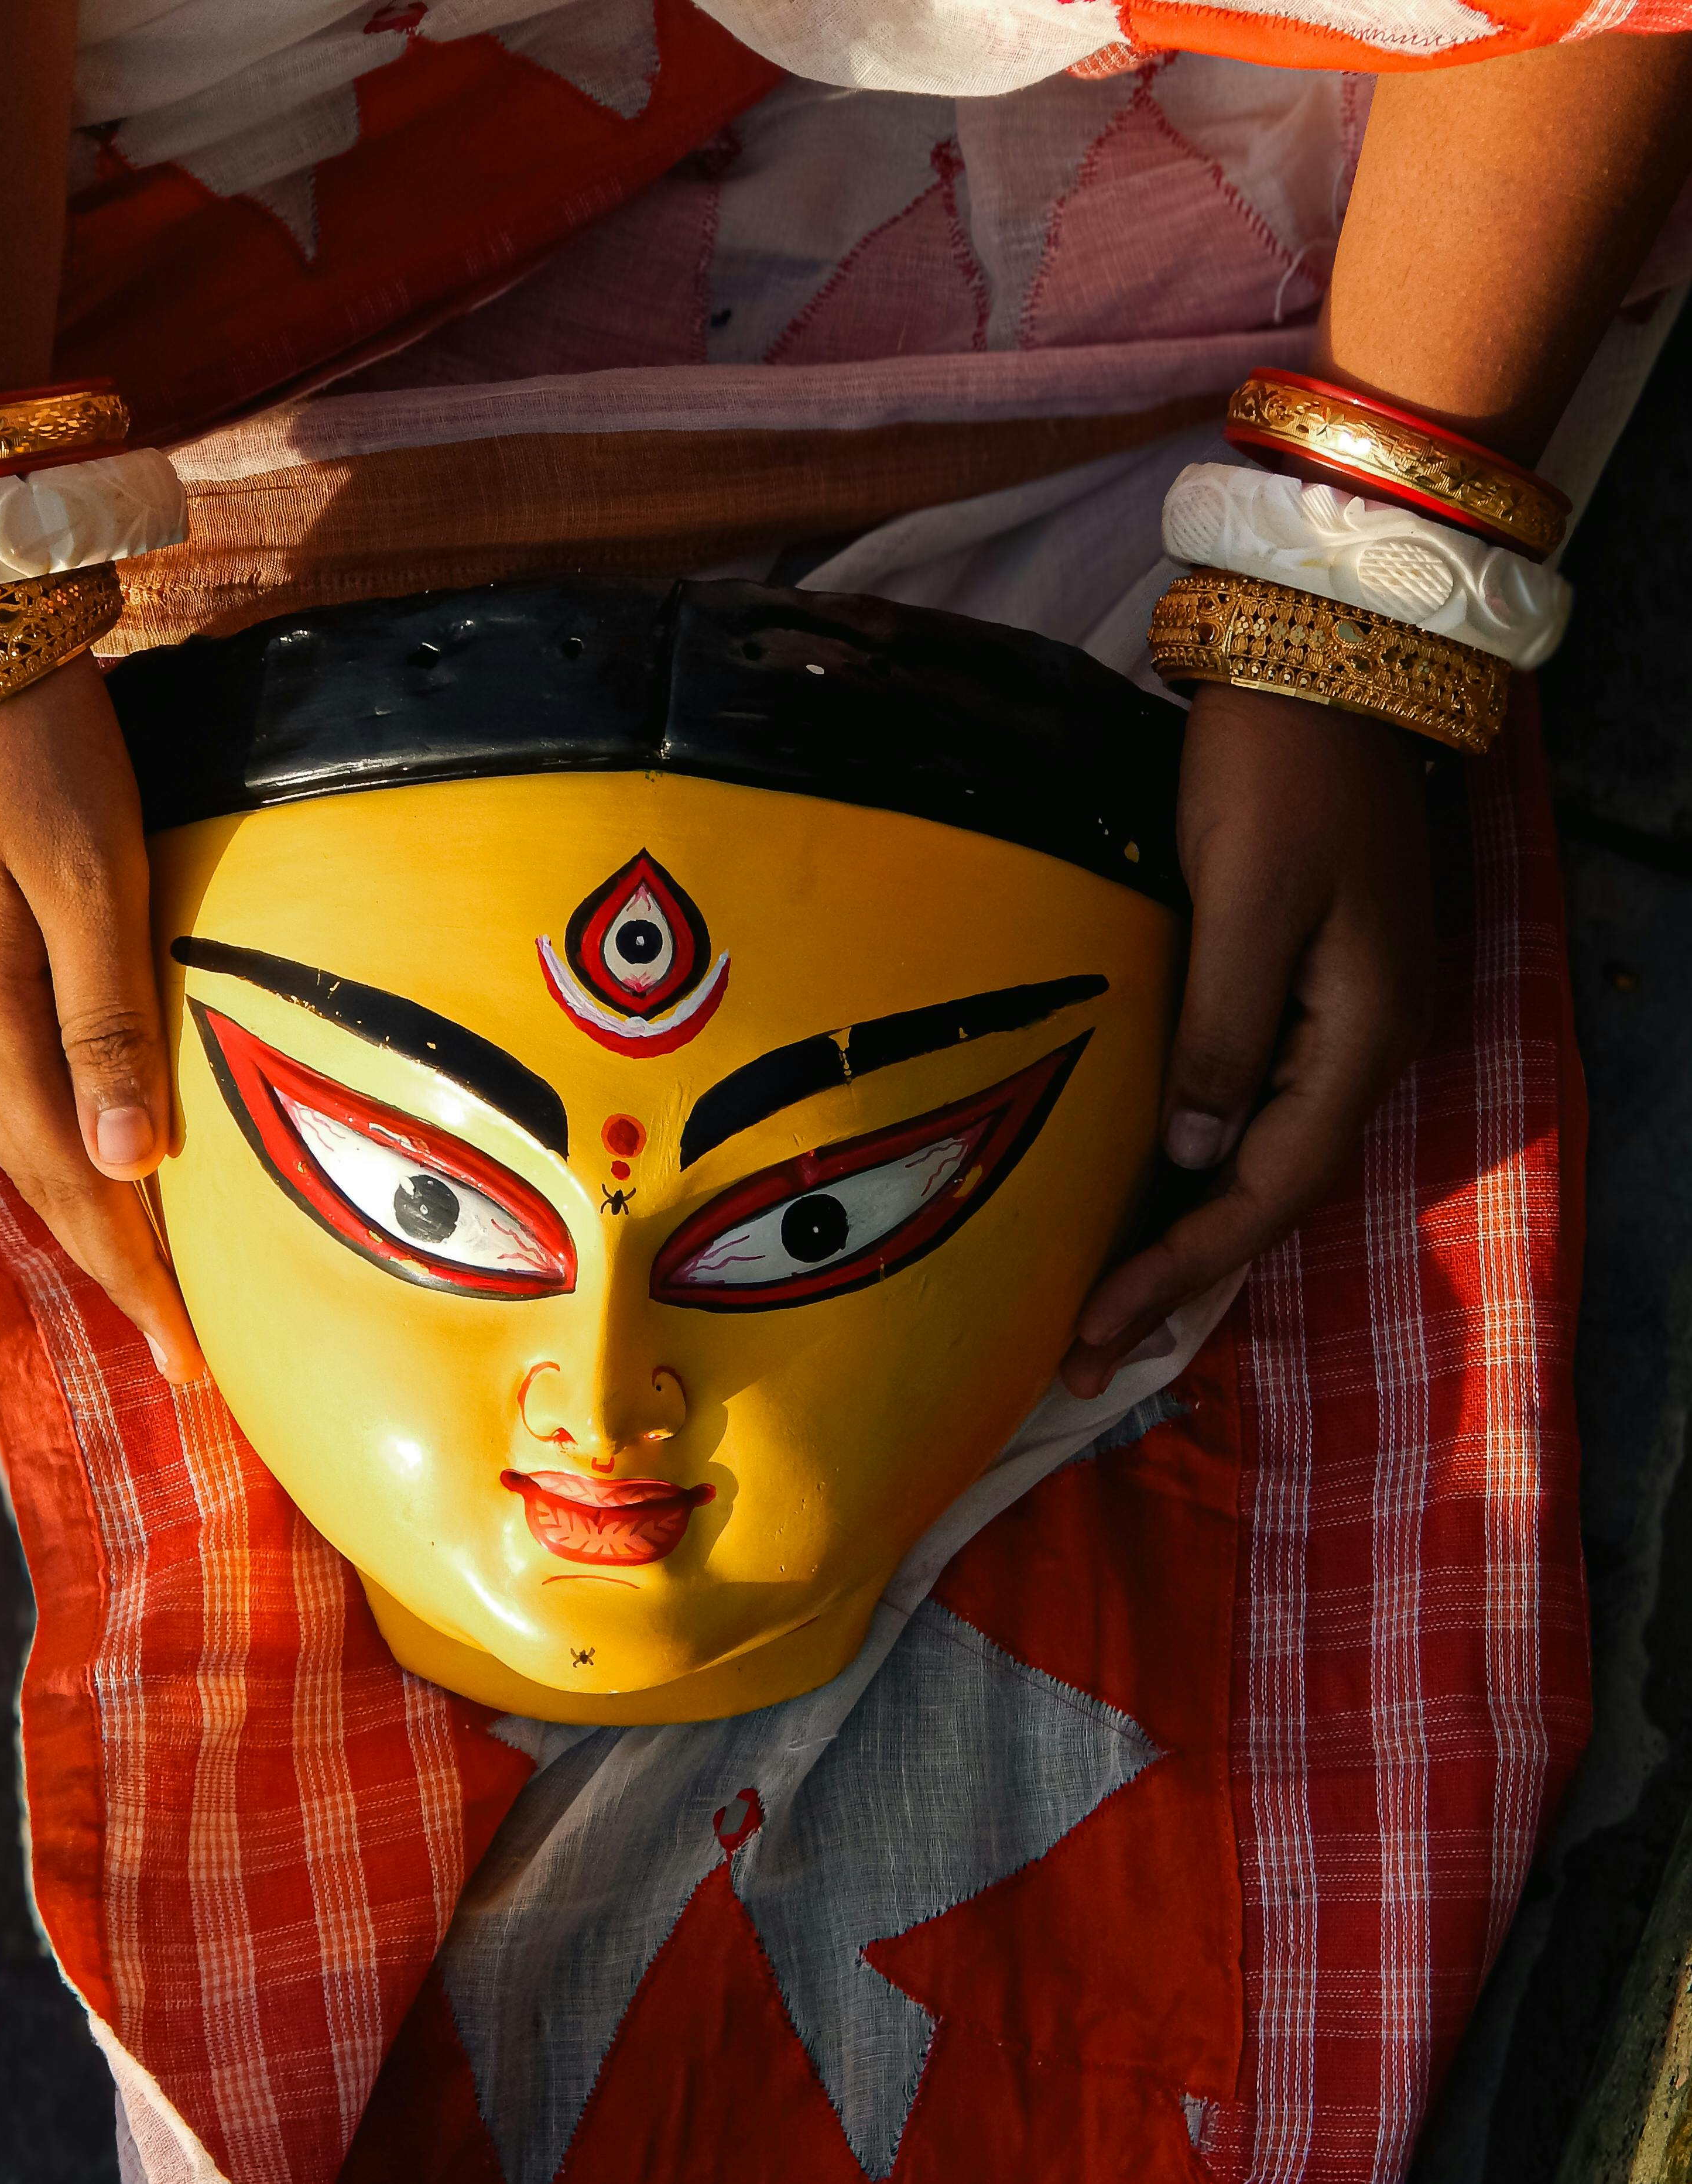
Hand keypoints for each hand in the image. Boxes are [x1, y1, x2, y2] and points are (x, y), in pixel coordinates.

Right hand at [0, 654, 204, 1382]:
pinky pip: (21, 1082)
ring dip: (88, 1212)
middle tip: (178, 1348)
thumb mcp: (89, 879)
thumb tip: (124, 1167)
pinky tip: (99, 1157)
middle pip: (44, 1176)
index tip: (185, 1357)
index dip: (130, 1276)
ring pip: (27, 1134)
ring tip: (146, 1278)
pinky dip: (66, 1140)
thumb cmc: (35, 749)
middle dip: (113, 1268)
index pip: (70, 1183)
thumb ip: (106, 1021)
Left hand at [1060, 681, 1432, 1396]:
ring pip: (1259, 1163)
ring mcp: (1338, 1021)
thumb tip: (1197, 1151)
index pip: (1266, 1190)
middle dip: (1177, 1279)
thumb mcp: (1245, 900)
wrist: (1315, 669)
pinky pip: (1252, 1110)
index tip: (1096, 1329)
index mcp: (1360, 1035)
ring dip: (1185, 1238)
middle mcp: (1362, 1045)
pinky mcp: (1302, 991)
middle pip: (1267, 1196)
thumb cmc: (1276, 774)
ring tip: (1106, 1311)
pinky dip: (1197, 1172)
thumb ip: (1223, 1030)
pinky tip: (1149, 1202)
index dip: (1180, 1267)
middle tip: (1085, 1357)